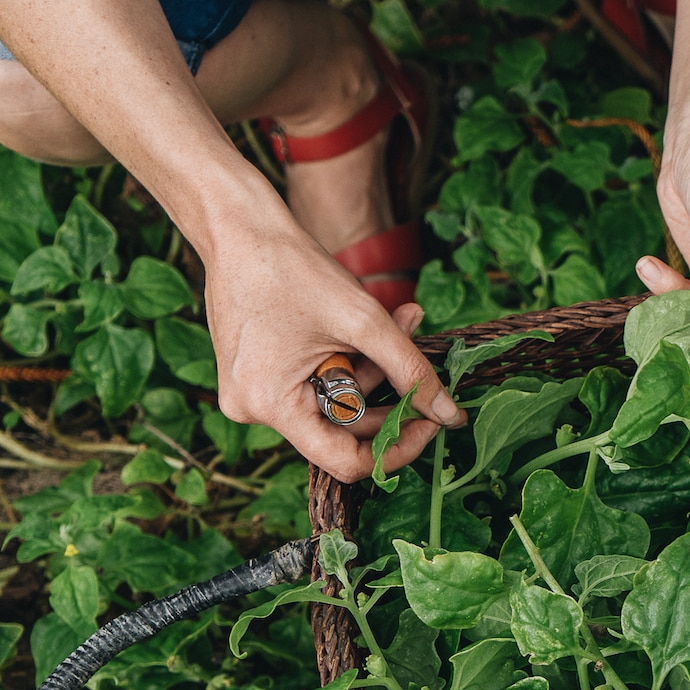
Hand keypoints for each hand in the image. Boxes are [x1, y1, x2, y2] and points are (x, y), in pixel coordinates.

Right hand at [204, 221, 463, 482]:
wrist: (238, 228)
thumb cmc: (292, 268)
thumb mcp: (364, 322)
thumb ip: (411, 371)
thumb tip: (451, 417)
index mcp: (270, 406)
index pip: (344, 461)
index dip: (396, 449)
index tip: (431, 424)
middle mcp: (254, 410)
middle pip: (343, 426)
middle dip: (388, 389)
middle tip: (421, 353)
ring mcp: (252, 393)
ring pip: (334, 401)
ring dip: (373, 365)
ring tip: (403, 317)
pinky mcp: (258, 376)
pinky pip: (315, 383)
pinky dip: (347, 358)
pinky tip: (370, 323)